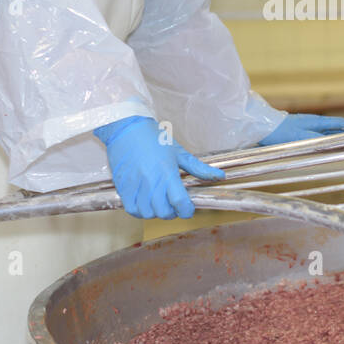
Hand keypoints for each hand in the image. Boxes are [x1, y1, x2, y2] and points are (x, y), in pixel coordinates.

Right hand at [93, 117, 223, 219]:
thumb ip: (198, 168)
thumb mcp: (178, 152)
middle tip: (174, 204)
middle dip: (173, 212)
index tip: (188, 209)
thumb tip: (220, 175)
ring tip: (159, 202)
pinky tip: (146, 203)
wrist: (126, 129)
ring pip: (148, 213)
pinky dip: (141, 211)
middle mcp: (151, 181)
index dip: (186, 211)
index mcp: (167, 172)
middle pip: (164, 212)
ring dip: (156, 212)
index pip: (179, 202)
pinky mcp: (123, 188)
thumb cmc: (153, 139)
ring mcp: (135, 186)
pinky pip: (132, 210)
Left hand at [258, 113, 343, 145]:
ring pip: (332, 136)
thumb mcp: (302, 138)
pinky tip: (335, 151)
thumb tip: (337, 145)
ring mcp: (308, 131)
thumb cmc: (280, 132)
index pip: (342, 125)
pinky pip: (323, 141)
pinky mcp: (302, 138)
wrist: (260, 129)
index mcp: (317, 122)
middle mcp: (314, 125)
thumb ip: (320, 142)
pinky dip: (333, 145)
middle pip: (339, 131)